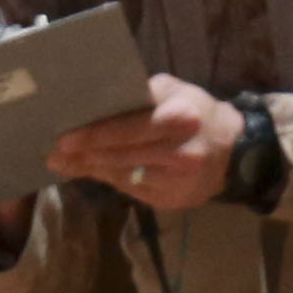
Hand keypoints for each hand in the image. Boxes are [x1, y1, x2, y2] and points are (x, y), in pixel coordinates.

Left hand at [46, 73, 244, 212]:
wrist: (237, 153)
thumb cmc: (199, 113)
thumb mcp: (176, 92)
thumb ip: (140, 96)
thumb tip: (95, 104)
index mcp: (180, 117)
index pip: (128, 127)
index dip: (94, 135)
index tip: (64, 138)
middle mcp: (180, 151)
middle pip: (120, 155)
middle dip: (83, 155)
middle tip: (55, 154)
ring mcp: (177, 180)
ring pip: (123, 175)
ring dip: (92, 169)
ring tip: (66, 163)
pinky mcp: (173, 200)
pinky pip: (132, 189)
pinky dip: (112, 179)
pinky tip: (97, 172)